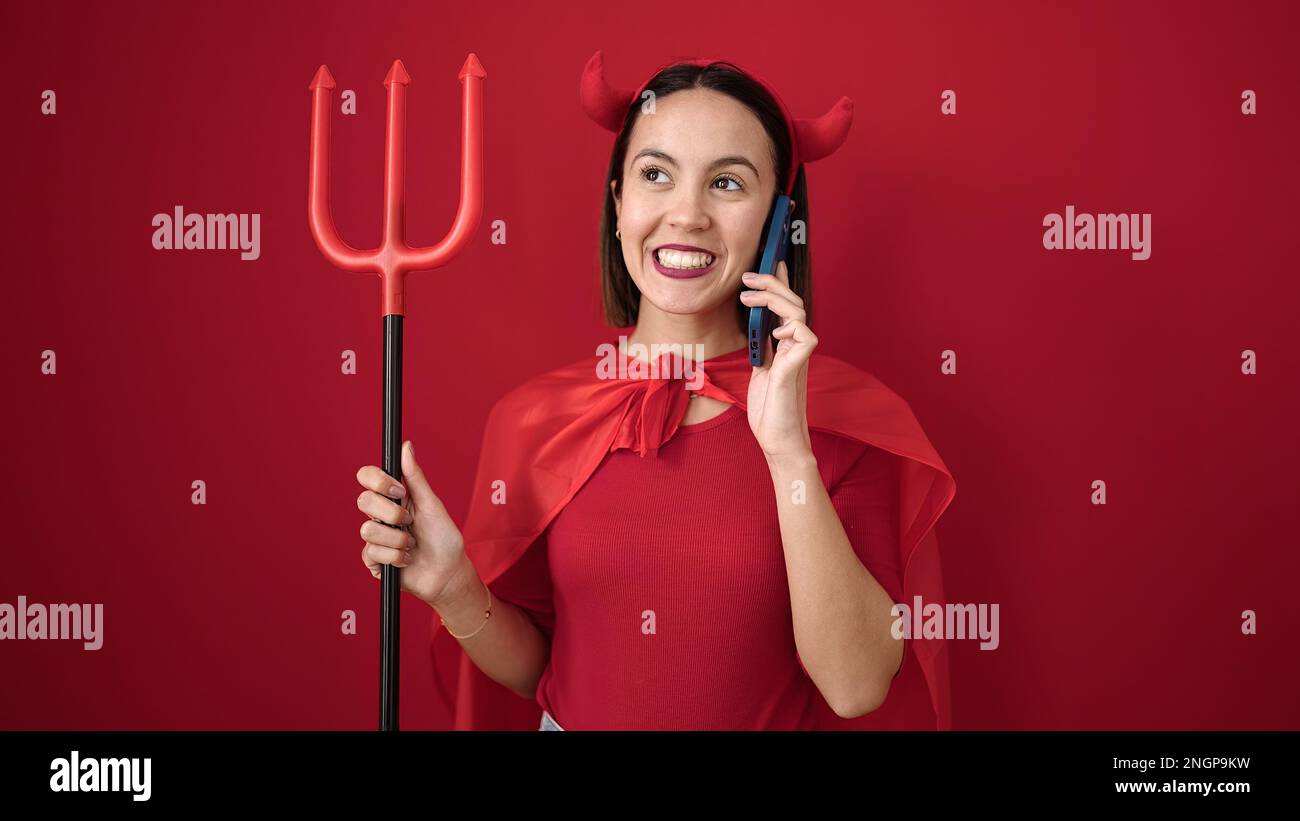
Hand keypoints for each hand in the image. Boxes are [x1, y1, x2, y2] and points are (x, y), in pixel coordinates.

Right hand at [356, 441, 467, 605]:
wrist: (447, 573)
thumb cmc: (443, 538)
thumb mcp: (432, 504)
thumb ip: (415, 477)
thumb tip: (406, 446)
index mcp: (394, 498)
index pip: (368, 478)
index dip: (379, 481)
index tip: (400, 492)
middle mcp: (382, 515)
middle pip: (363, 501)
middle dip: (392, 513)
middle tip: (410, 522)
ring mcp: (376, 537)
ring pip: (368, 530)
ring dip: (398, 539)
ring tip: (412, 545)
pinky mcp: (374, 560)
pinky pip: (372, 552)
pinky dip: (396, 556)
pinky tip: (406, 559)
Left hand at [739, 259, 816, 461]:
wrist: (777, 440)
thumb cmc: (770, 410)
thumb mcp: (760, 372)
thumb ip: (763, 350)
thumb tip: (758, 328)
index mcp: (787, 346)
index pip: (787, 307)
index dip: (781, 283)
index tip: (772, 261)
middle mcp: (795, 347)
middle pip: (793, 303)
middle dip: (771, 284)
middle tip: (747, 277)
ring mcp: (798, 357)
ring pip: (798, 313)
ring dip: (773, 299)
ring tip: (747, 296)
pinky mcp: (797, 369)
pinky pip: (806, 337)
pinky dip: (792, 328)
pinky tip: (775, 333)